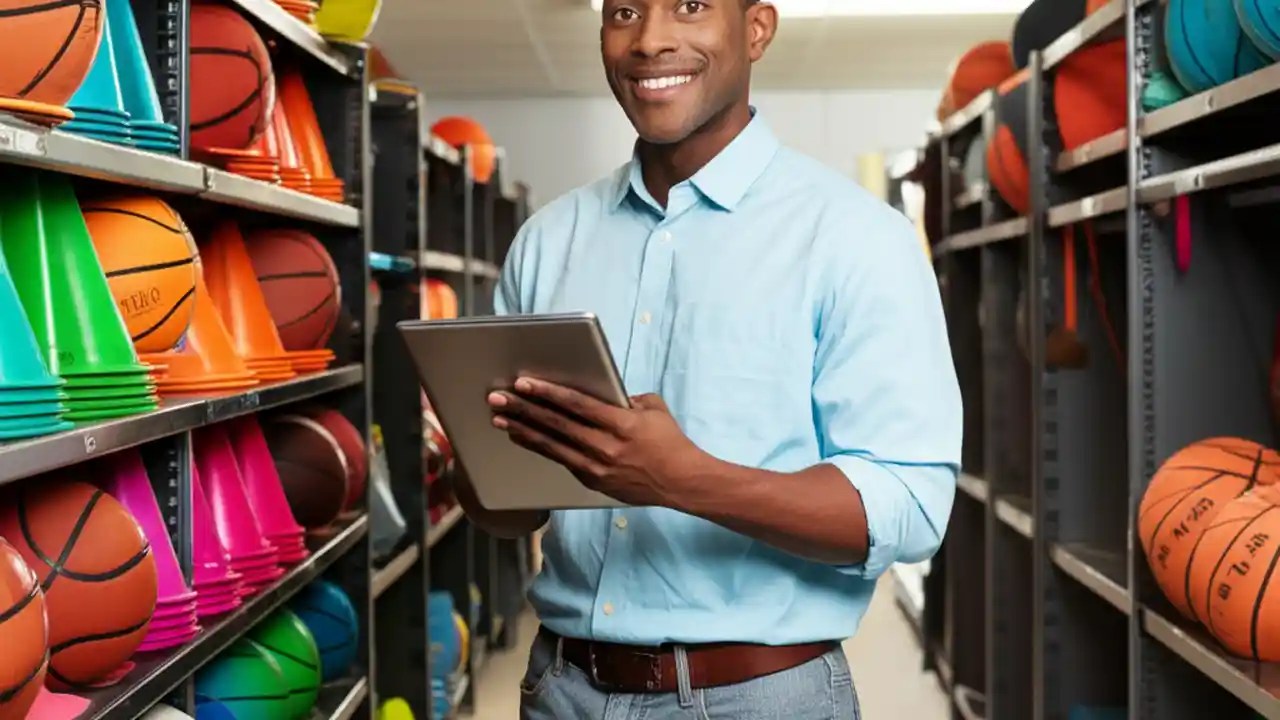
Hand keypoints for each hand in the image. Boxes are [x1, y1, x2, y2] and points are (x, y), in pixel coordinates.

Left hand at [486, 377, 709, 506]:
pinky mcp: (591, 480)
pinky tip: (521, 436)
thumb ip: (626, 398)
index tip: (524, 383)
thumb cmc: (670, 441)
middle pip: (557, 425)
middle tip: (499, 397)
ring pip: (552, 445)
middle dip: (525, 409)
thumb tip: (600, 392)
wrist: (681, 483)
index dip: (548, 392)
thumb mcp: (653, 409)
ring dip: (522, 429)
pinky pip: (560, 459)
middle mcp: (605, 447)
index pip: (577, 404)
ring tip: (499, 417)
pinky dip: (539, 446)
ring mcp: (596, 467)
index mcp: (622, 424)